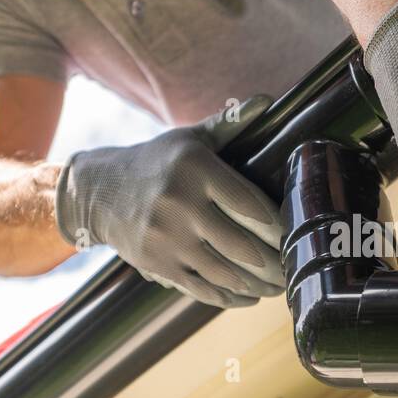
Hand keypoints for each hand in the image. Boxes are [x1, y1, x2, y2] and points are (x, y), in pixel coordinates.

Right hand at [54, 96, 284, 306]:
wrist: (99, 191)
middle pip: (243, 245)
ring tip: (280, 286)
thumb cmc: (157, 161)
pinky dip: (231, 297)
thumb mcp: (191, 138)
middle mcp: (180, 204)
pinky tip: (250, 297)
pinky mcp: (156, 264)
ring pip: (226, 272)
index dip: (279, 226)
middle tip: (296, 268)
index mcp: (195, 169)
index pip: (251, 204)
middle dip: (276, 262)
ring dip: (259, 285)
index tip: (299, 234)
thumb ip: (231, 123)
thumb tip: (267, 101)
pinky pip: (202, 288)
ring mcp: (166, 238)